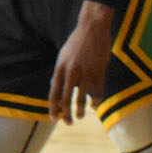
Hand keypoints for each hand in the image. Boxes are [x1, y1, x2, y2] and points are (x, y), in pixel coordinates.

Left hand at [49, 1, 113, 122]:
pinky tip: (93, 104)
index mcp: (59, 68)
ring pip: (81, 98)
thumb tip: (58, 90)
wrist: (92, 29)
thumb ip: (60, 73)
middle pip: (66, 99)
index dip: (52, 107)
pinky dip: (95, 100)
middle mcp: (70, 73)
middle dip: (65, 114)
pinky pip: (97, 92)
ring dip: (80, 110)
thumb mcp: (63, 57)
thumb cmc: (76, 44)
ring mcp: (85, 74)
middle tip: (67, 123)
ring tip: (79, 116)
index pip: (53, 93)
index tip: (53, 118)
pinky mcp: (98, 73)